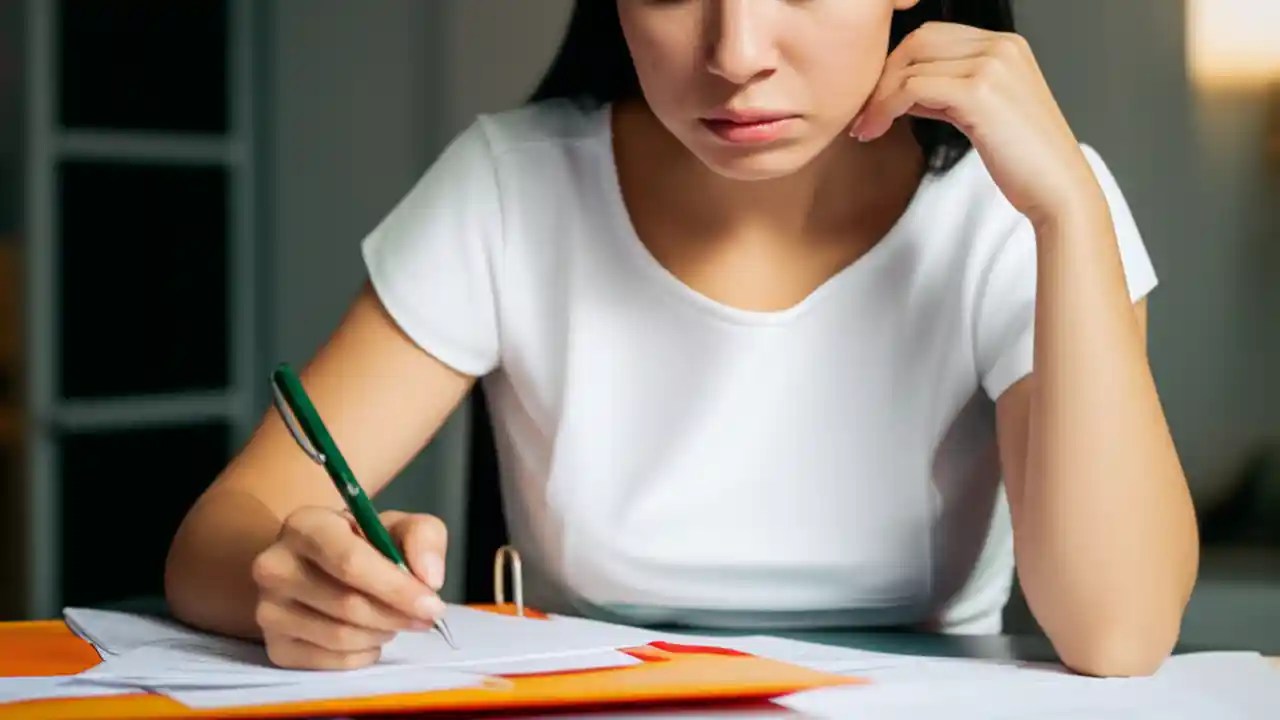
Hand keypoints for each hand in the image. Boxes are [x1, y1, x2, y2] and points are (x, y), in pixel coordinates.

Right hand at [250, 507, 448, 668]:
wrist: (325, 565)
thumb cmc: (366, 543)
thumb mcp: (401, 527)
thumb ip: (424, 538)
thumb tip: (429, 579)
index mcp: (305, 525)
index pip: (350, 562)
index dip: (396, 588)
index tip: (432, 605)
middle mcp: (274, 566)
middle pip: (347, 604)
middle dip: (396, 615)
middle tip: (425, 617)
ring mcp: (268, 610)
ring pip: (340, 637)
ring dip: (381, 633)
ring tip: (393, 619)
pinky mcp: (274, 646)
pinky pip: (329, 662)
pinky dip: (363, 654)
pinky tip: (371, 636)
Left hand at [851, 22, 1103, 228]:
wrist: (1058, 190)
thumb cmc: (1023, 160)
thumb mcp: (982, 113)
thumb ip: (946, 92)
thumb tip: (900, 90)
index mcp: (1005, 44)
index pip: (932, 36)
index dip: (897, 65)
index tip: (877, 100)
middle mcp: (1000, 45)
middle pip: (917, 42)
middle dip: (884, 76)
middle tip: (865, 113)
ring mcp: (992, 64)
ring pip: (910, 66)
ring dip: (878, 97)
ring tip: (866, 127)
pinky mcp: (979, 92)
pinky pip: (912, 89)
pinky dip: (886, 108)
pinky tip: (877, 130)